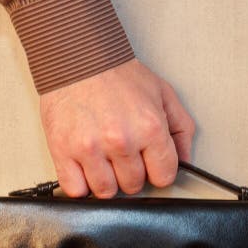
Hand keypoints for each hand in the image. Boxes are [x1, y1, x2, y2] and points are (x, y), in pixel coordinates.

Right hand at [39, 59, 195, 197]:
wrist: (78, 56)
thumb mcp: (163, 94)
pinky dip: (81, 184)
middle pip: (133, 186)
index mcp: (150, 128)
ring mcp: (90, 148)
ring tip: (103, 160)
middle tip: (122, 154)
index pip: (163, 177)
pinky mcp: (63, 150)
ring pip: (106, 192)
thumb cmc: (118, 75)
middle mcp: (121, 141)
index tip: (148, 163)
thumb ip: (180, 130)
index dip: (157, 171)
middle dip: (131, 174)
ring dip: (106, 181)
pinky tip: (84, 168)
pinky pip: (76, 190)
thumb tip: (184, 162)